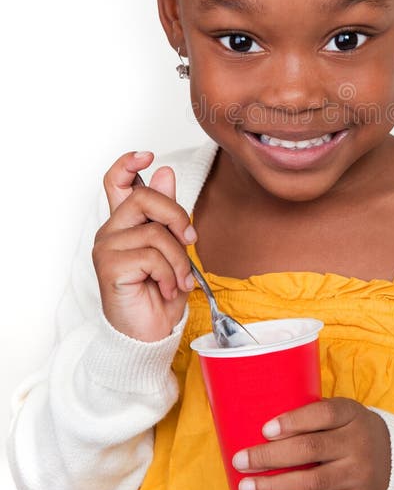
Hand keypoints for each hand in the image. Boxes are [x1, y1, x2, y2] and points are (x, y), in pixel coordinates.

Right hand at [92, 151, 196, 341]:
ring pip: (156, 232)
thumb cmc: (160, 293)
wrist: (151, 334)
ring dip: (178, 260)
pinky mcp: (109, 266)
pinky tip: (165, 288)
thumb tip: (164, 173)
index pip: (116, 182)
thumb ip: (167, 213)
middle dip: (176, 216)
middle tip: (190, 241)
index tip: (147, 155)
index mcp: (125, 223)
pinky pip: (152, 256)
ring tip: (178, 280)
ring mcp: (107, 248)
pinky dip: (169, 274)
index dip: (128, 163)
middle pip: (144, 198)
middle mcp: (111, 231)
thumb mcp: (173, 248)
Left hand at [232, 398, 390, 489]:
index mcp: (351, 415)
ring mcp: (357, 475)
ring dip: (274, 487)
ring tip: (246, 488)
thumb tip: (261, 424)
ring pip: (311, 483)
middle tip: (241, 460)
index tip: (264, 430)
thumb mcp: (344, 413)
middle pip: (310, 450)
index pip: (322, 414)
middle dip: (270, 457)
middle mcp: (357, 444)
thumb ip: (313, 416)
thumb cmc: (353, 431)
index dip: (292, 421)